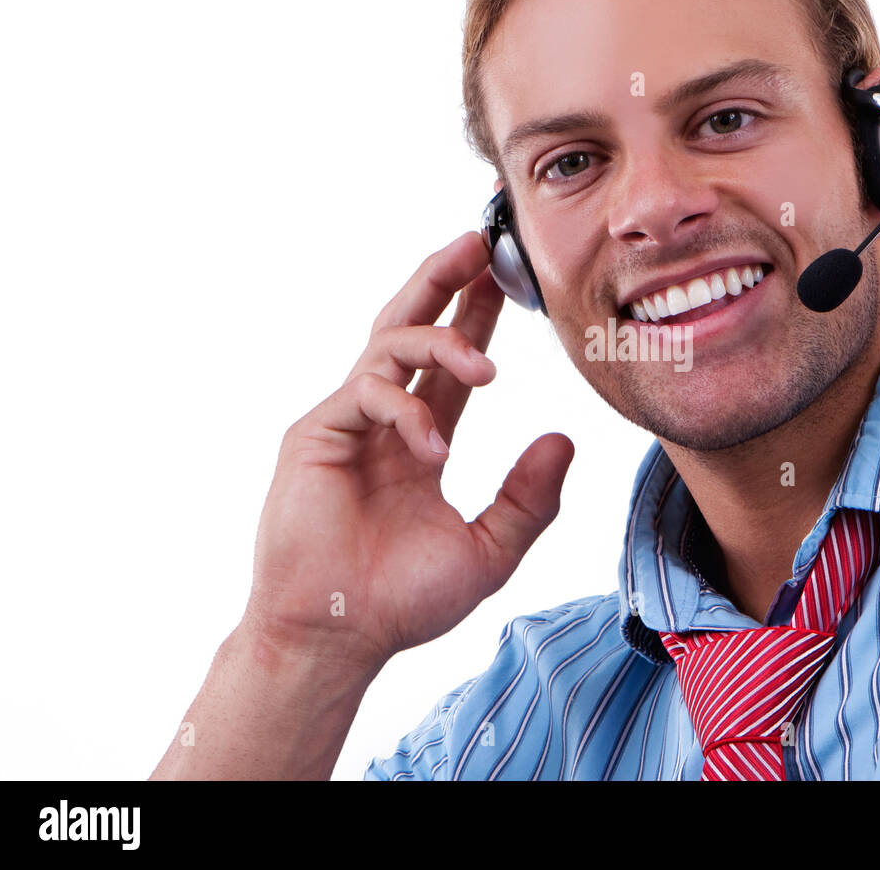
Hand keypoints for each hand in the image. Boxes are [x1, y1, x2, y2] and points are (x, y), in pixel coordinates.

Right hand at [244, 226, 573, 670]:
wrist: (339, 637)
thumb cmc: (402, 601)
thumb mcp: (489, 549)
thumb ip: (529, 498)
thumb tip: (565, 440)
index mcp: (416, 440)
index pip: (448, 365)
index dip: (474, 317)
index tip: (503, 278)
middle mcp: (379, 422)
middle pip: (408, 326)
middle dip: (442, 279)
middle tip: (478, 242)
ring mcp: (344, 424)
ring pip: (388, 344)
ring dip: (441, 342)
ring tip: (486, 368)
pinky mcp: (314, 435)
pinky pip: (367, 395)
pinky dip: (408, 413)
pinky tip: (434, 448)